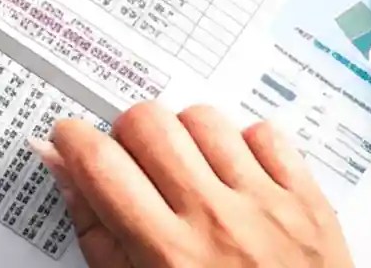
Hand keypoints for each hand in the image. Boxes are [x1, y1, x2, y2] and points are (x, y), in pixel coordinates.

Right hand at [34, 103, 351, 267]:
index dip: (72, 139)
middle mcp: (216, 223)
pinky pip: (264, 132)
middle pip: (148, 124)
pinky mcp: (307, 198)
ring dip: (184, 135)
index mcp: (168, 256)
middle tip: (133, 162)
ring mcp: (266, 206)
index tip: (71, 140)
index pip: (100, 163)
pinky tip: (234, 175)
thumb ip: (96, 231)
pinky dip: (243, 144)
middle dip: (127, 134)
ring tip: (187, 169)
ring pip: (203, 117)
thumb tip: (63, 165)